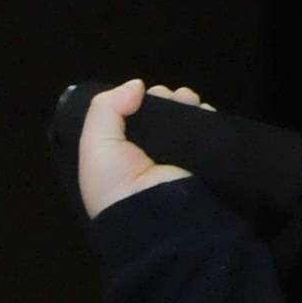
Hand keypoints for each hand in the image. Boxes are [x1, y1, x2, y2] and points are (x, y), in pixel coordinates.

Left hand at [79, 74, 205, 215]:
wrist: (156, 217)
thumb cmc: (118, 183)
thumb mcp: (95, 144)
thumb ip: (105, 108)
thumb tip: (137, 85)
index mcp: (117, 157)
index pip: (128, 119)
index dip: (136, 101)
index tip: (145, 93)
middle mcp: (145, 158)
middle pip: (158, 116)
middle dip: (166, 99)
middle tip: (174, 98)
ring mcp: (174, 162)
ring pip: (182, 122)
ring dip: (187, 105)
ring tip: (190, 102)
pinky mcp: (199, 164)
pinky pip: (204, 134)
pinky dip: (206, 118)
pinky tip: (205, 112)